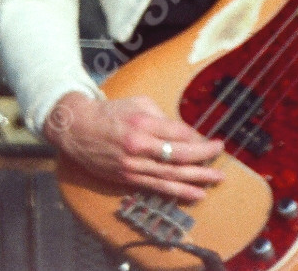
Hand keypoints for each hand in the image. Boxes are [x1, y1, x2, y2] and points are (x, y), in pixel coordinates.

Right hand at [43, 92, 224, 202]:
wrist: (76, 129)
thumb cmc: (109, 113)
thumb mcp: (135, 103)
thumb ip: (161, 116)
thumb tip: (184, 132)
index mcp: (142, 122)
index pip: (179, 133)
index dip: (198, 138)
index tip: (211, 140)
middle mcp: (139, 145)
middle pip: (179, 155)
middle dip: (204, 157)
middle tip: (220, 156)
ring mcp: (134, 165)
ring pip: (172, 174)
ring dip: (197, 178)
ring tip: (216, 179)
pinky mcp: (128, 178)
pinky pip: (158, 187)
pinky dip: (179, 192)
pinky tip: (197, 194)